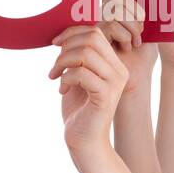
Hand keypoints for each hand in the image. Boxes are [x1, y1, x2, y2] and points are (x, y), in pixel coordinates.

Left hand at [49, 26, 128, 152]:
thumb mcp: (76, 76)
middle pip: (92, 38)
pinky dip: (66, 79)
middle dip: (66, 47)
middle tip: (54, 67)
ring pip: (85, 54)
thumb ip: (76, 56)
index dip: (72, 32)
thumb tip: (64, 35)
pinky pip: (81, 74)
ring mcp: (114, 83)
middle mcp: (119, 70)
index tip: (54, 44)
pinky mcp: (106, 96)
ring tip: (55, 77)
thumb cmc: (78, 109)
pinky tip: (62, 91)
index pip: (96, 31)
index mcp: (113, 63)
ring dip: (62, 63)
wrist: (83, 140)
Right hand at [97, 0, 155, 93]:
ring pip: (115, 9)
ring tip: (136, 39)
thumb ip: (150, 3)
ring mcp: (96, 23)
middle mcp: (102, 11)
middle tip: (142, 27)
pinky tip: (128, 47)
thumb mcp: (150, 22)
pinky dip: (126, 36)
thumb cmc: (145, 49)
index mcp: (115, 3)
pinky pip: (112, 25)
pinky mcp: (96, 37)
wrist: (137, 74)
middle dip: (134, 9)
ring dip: (132, 25)